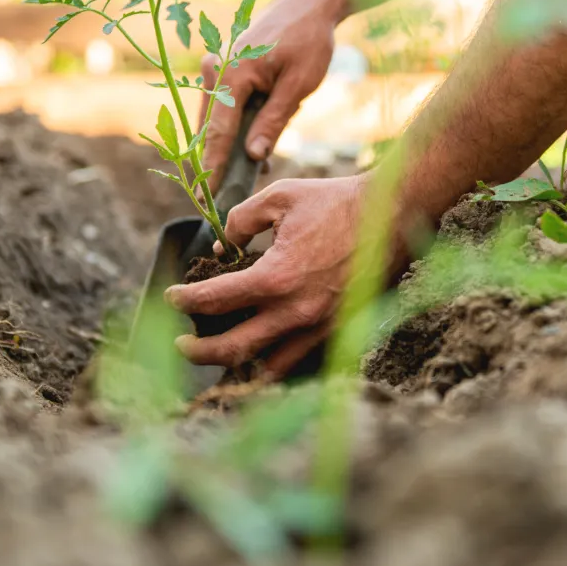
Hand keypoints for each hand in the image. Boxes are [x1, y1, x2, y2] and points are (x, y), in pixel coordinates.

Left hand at [164, 175, 367, 379]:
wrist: (395, 214)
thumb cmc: (337, 201)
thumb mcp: (280, 197)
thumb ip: (241, 220)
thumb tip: (222, 246)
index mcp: (276, 278)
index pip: (214, 300)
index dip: (184, 299)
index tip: (172, 296)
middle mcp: (296, 313)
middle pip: (232, 350)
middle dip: (198, 351)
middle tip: (181, 343)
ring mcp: (320, 328)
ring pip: (267, 368)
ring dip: (237, 365)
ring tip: (220, 355)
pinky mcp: (339, 332)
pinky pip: (300, 362)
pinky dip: (274, 363)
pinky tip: (262, 352)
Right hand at [198, 0, 338, 191]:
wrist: (310, 2)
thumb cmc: (309, 40)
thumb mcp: (298, 86)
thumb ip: (274, 121)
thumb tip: (252, 156)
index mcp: (231, 74)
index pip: (217, 132)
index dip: (212, 168)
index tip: (204, 197)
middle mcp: (215, 69)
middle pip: (210, 128)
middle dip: (215, 162)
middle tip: (217, 198)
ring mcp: (217, 68)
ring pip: (215, 120)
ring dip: (227, 146)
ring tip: (240, 178)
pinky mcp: (224, 69)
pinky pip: (224, 106)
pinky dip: (234, 128)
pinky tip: (253, 150)